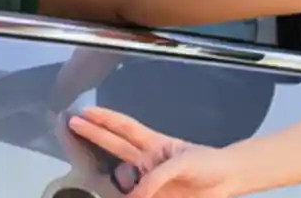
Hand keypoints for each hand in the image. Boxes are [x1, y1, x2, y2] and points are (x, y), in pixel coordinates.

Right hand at [68, 107, 239, 196]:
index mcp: (156, 144)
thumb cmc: (210, 163)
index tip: (86, 111)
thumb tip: (134, 195)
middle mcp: (148, 160)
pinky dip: (122, 196)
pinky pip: (132, 195)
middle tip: (73, 123)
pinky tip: (116, 195)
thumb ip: (157, 177)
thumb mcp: (184, 162)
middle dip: (94, 134)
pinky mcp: (154, 196)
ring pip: (119, 175)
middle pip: (115, 145)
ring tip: (81, 161)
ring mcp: (149, 180)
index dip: (106, 120)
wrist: (227, 180)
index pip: (126, 129)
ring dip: (103, 171)